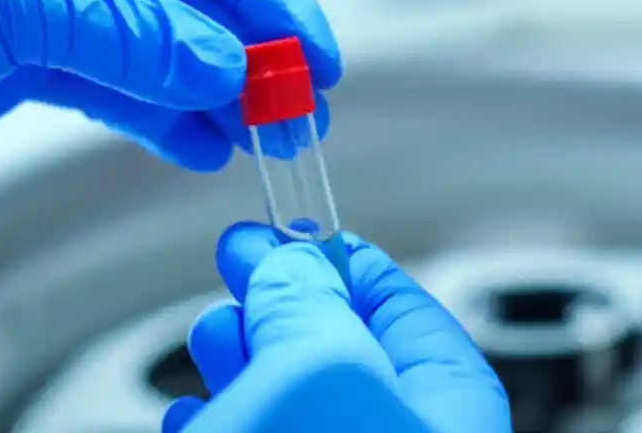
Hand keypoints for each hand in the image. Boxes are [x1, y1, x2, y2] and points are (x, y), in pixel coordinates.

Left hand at [0, 0, 338, 178]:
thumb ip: (136, 29)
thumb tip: (228, 67)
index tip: (310, 50)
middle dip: (246, 48)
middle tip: (298, 106)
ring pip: (156, 44)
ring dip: (212, 90)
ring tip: (262, 136)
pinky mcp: (18, 61)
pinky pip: (114, 85)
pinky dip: (160, 114)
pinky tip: (200, 141)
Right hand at [163, 223, 511, 432]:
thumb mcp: (321, 370)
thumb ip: (310, 307)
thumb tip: (291, 265)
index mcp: (446, 406)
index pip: (408, 311)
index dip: (347, 261)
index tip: (295, 227)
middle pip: (340, 353)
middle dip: (283, 302)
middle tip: (239, 263)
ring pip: (289, 400)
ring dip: (244, 359)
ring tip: (213, 331)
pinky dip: (222, 418)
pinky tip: (194, 413)